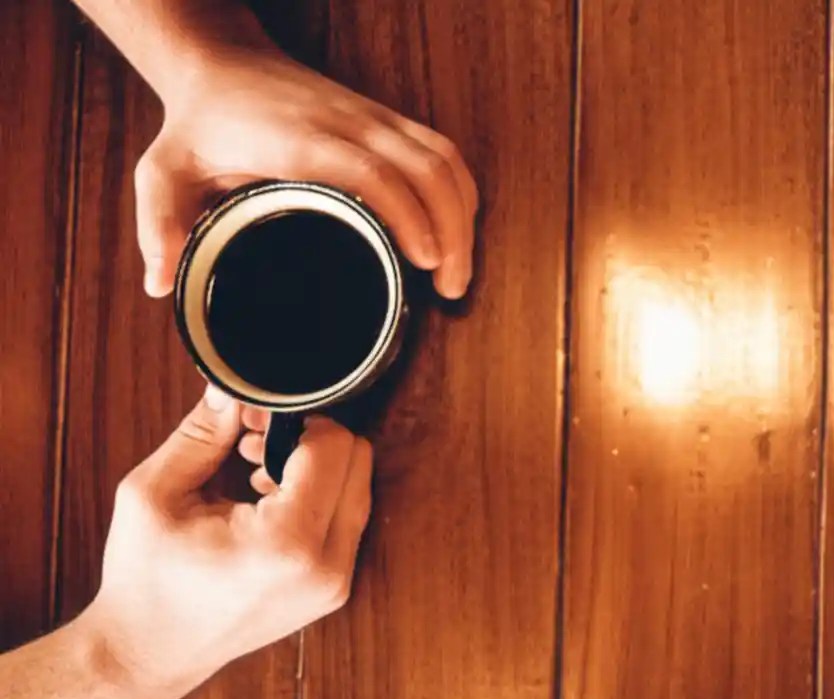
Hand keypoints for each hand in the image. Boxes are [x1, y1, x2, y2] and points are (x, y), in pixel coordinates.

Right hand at [79, 387, 372, 698]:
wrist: (150, 653)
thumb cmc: (146, 582)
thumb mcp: (153, 494)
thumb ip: (201, 432)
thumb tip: (233, 385)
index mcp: (286, 544)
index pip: (332, 445)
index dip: (294, 419)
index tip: (253, 421)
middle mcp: (326, 566)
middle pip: (358, 459)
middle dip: (310, 439)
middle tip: (254, 444)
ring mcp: (337, 581)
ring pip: (360, 485)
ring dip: (317, 466)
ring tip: (256, 473)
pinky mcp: (335, 587)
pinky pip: (351, 516)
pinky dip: (320, 495)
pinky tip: (268, 500)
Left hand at [136, 49, 477, 298]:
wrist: (222, 64)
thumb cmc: (199, 123)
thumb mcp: (164, 172)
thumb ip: (160, 225)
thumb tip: (160, 285)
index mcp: (301, 140)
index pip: (372, 172)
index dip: (407, 215)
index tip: (426, 260)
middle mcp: (348, 125)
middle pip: (424, 169)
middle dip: (451, 230)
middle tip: (451, 288)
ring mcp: (373, 120)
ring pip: (442, 160)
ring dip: (462, 215)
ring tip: (458, 272)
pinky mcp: (386, 122)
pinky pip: (440, 152)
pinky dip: (459, 192)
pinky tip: (457, 230)